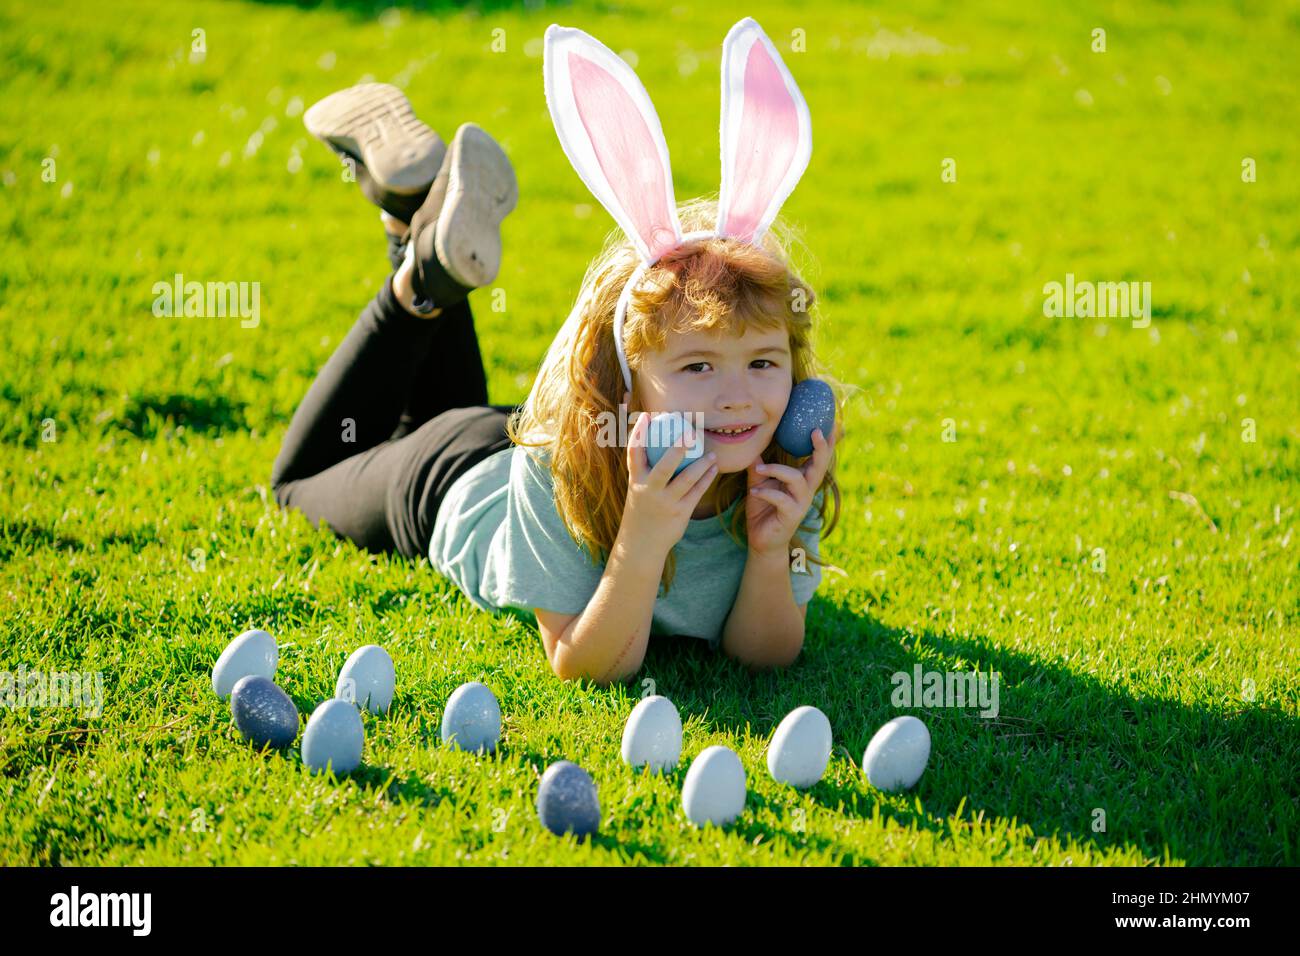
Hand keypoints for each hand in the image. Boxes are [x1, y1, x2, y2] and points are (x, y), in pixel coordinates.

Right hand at [618, 399, 718, 559]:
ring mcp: (665, 503)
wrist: (641, 543)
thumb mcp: (638, 489)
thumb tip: (657, 442)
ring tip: (712, 455)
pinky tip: (713, 469)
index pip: (635, 453)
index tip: (648, 416)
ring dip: (701, 465)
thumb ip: (646, 469)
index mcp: (636, 481)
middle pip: (664, 466)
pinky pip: (696, 492)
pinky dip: (706, 479)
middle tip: (690, 433)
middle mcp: (649, 490)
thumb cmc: (642, 509)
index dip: (639, 433)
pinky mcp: (679, 513)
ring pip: (686, 480)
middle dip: (677, 449)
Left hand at [745, 426, 835, 557]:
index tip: (828, 422)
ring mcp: (800, 504)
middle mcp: (806, 491)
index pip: (817, 458)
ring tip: (760, 468)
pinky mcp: (791, 516)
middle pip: (819, 466)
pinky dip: (767, 492)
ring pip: (797, 479)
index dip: (824, 442)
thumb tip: (753, 446)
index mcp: (802, 480)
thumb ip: (758, 466)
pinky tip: (755, 491)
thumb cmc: (763, 510)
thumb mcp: (759, 483)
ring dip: (777, 469)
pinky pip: (782, 499)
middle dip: (820, 448)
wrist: (762, 540)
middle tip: (816, 431)